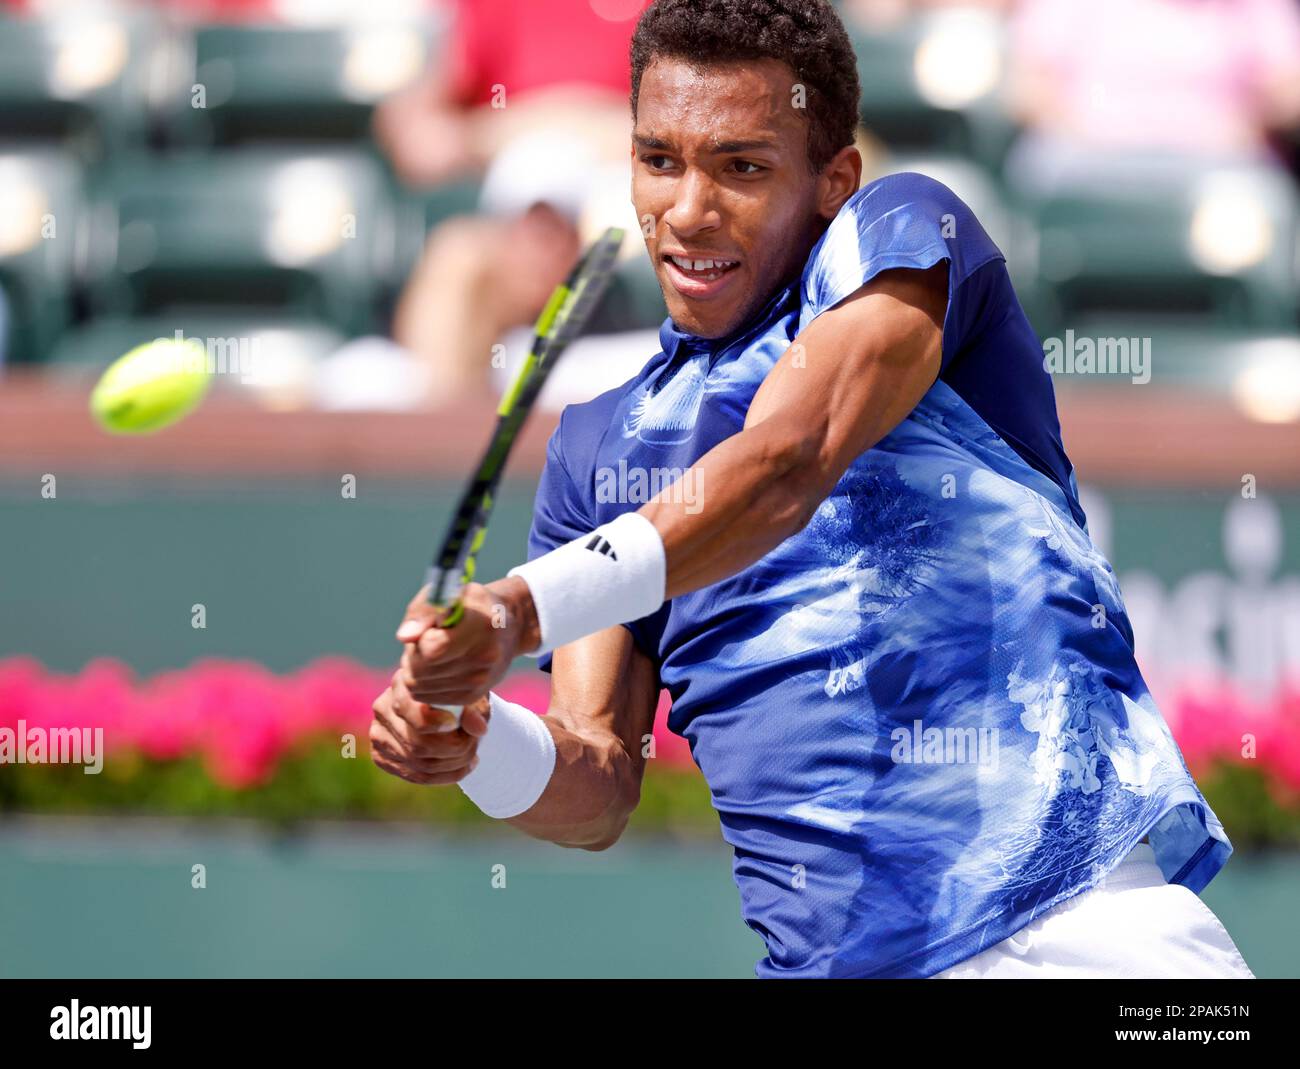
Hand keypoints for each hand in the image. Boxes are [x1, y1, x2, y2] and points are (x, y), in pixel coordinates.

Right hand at [369, 671, 489, 785]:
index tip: (459, 726)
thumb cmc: (457, 696)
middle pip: (418, 745)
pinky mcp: (381, 755)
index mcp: (403, 685)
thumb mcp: (470, 696)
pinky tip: (461, 766)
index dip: (438, 725)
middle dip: (455, 751)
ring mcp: (378, 734)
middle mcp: (383, 708)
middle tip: (475, 743)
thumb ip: (474, 710)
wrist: (443, 704)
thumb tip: (479, 729)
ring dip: (453, 766)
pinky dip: (443, 777)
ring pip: (418, 764)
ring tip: (472, 756)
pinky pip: (414, 776)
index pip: (413, 714)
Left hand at [394, 577, 539, 708]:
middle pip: (421, 671)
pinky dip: (424, 683)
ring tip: (431, 653)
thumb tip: (404, 637)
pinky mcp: (473, 696)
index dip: (418, 641)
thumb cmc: (468, 606)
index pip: (433, 648)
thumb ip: (423, 612)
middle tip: (422, 642)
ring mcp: (481, 679)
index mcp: (482, 623)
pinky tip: (437, 667)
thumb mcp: (447, 594)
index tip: (425, 630)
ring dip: (415, 671)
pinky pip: (428, 697)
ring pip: (419, 687)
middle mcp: (486, 655)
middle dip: (412, 656)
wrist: (506, 628)